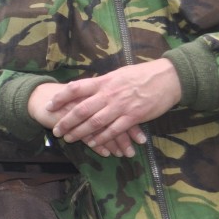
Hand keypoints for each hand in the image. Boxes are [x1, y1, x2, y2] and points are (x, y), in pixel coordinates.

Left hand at [31, 61, 180, 157]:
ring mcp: (121, 106)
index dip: (60, 97)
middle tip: (55, 130)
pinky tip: (93, 144)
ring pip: (94, 122)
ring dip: (80, 132)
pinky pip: (113, 130)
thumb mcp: (118, 74)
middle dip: (66, 121)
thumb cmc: (142, 75)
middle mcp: (109, 94)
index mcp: (104, 81)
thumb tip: (85, 88)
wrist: (168, 78)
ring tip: (69, 139)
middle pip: (81, 109)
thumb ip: (102, 83)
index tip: (49, 105)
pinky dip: (102, 138)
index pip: (76, 88)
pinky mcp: (133, 117)